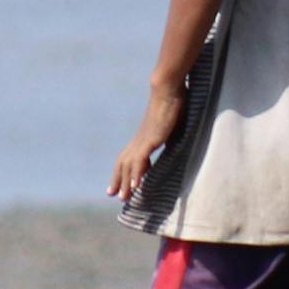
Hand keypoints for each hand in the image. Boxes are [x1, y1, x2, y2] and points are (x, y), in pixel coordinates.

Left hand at [111, 80, 187, 201]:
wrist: (168, 90)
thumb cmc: (173, 105)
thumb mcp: (171, 126)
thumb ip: (168, 136)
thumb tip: (171, 141)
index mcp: (143, 137)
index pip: (128, 157)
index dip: (123, 171)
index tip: (121, 182)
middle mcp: (139, 140)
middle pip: (123, 163)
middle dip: (118, 180)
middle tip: (114, 196)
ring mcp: (142, 140)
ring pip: (129, 165)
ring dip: (125, 182)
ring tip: (123, 197)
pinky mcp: (149, 140)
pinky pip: (140, 161)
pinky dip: (136, 174)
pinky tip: (135, 186)